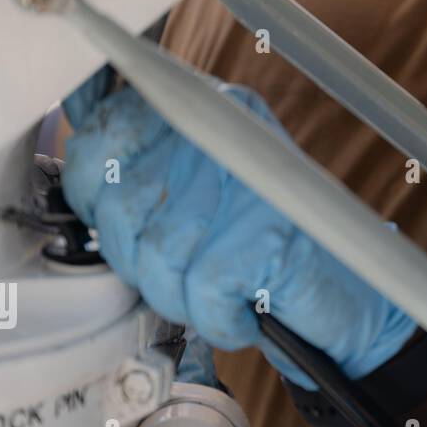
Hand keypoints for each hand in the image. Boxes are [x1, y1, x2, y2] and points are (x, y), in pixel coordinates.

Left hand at [61, 72, 416, 388]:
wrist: (351, 296)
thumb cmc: (265, 249)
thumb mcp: (200, 189)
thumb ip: (141, 164)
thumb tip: (74, 161)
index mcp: (208, 106)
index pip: (104, 129)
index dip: (94, 190)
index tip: (125, 219)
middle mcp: (228, 128)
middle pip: (119, 202)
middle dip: (138, 259)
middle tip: (185, 270)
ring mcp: (250, 178)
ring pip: (153, 256)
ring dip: (180, 296)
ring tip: (221, 290)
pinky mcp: (266, 233)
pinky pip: (197, 291)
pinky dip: (218, 319)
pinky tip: (245, 308)